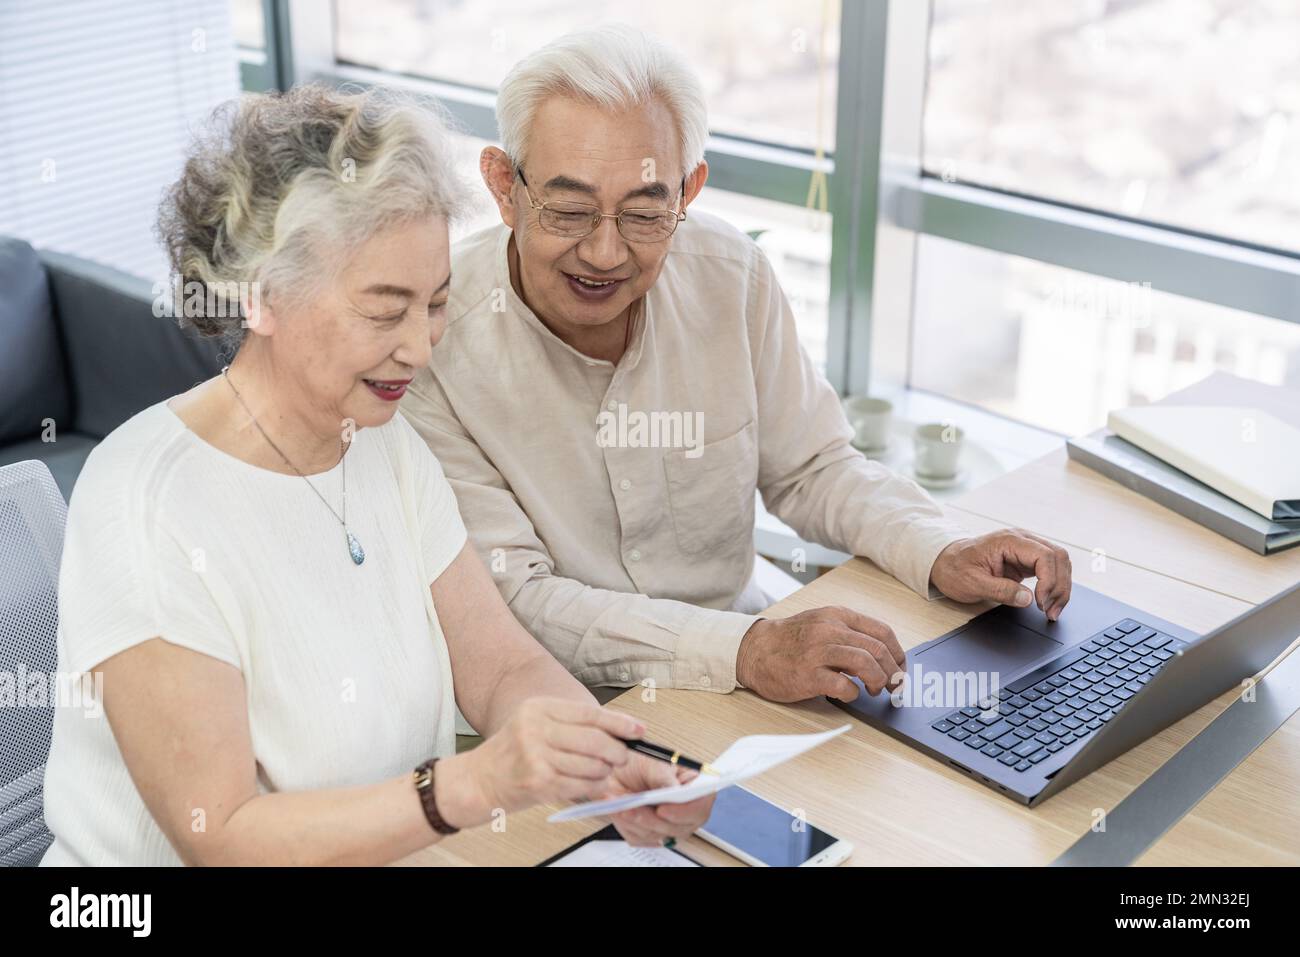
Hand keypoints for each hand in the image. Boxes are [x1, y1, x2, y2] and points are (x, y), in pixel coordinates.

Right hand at [440, 697, 643, 827]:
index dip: (620, 723)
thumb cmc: (514, 753)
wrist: (479, 779)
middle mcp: (536, 728)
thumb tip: (620, 730)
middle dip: (618, 751)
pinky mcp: (537, 782)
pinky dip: (593, 788)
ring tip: (601, 772)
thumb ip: (574, 724)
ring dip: (604, 772)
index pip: (590, 713)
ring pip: (592, 765)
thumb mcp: (537, 724)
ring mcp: (536, 755)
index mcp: (540, 708)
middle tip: (622, 757)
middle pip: (595, 740)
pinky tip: (589, 785)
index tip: (638, 730)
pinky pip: (581, 786)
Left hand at [602, 754, 715, 846]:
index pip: (701, 806)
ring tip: (621, 805)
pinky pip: (639, 838)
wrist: (617, 769)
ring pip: (656, 835)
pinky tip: (618, 810)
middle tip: (633, 807)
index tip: (662, 809)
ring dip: (636, 820)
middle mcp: (684, 811)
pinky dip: (627, 825)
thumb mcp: (653, 761)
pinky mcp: (649, 834)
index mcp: (693, 788)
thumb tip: (672, 790)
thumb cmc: (640, 762)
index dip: (684, 812)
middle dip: (652, 819)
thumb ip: (663, 776)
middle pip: (678, 828)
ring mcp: (668, 825)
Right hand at [736, 606, 906, 703]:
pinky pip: (844, 686)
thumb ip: (849, 633)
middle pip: (877, 650)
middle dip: (893, 672)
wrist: (754, 650)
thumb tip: (883, 655)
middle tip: (893, 686)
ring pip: (866, 664)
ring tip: (874, 690)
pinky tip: (848, 694)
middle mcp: (829, 630)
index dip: (898, 654)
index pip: (882, 632)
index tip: (900, 668)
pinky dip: (853, 694)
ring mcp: (818, 652)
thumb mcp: (821, 623)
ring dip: (878, 682)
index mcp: (836, 615)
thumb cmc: (789, 640)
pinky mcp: (808, 676)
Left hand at [928, 528, 1072, 620]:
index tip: (1040, 602)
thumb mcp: (972, 584)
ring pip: (1060, 563)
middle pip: (1059, 557)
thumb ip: (1000, 590)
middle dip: (1060, 586)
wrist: (944, 562)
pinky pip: (1051, 570)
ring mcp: (1026, 549)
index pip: (1045, 555)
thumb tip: (1028, 599)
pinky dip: (1054, 587)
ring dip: (1061, 588)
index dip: (1049, 581)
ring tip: (1051, 611)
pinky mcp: (1027, 560)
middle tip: (1050, 611)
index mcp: (1008, 541)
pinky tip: (1049, 603)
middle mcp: (1022, 540)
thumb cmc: (955, 569)